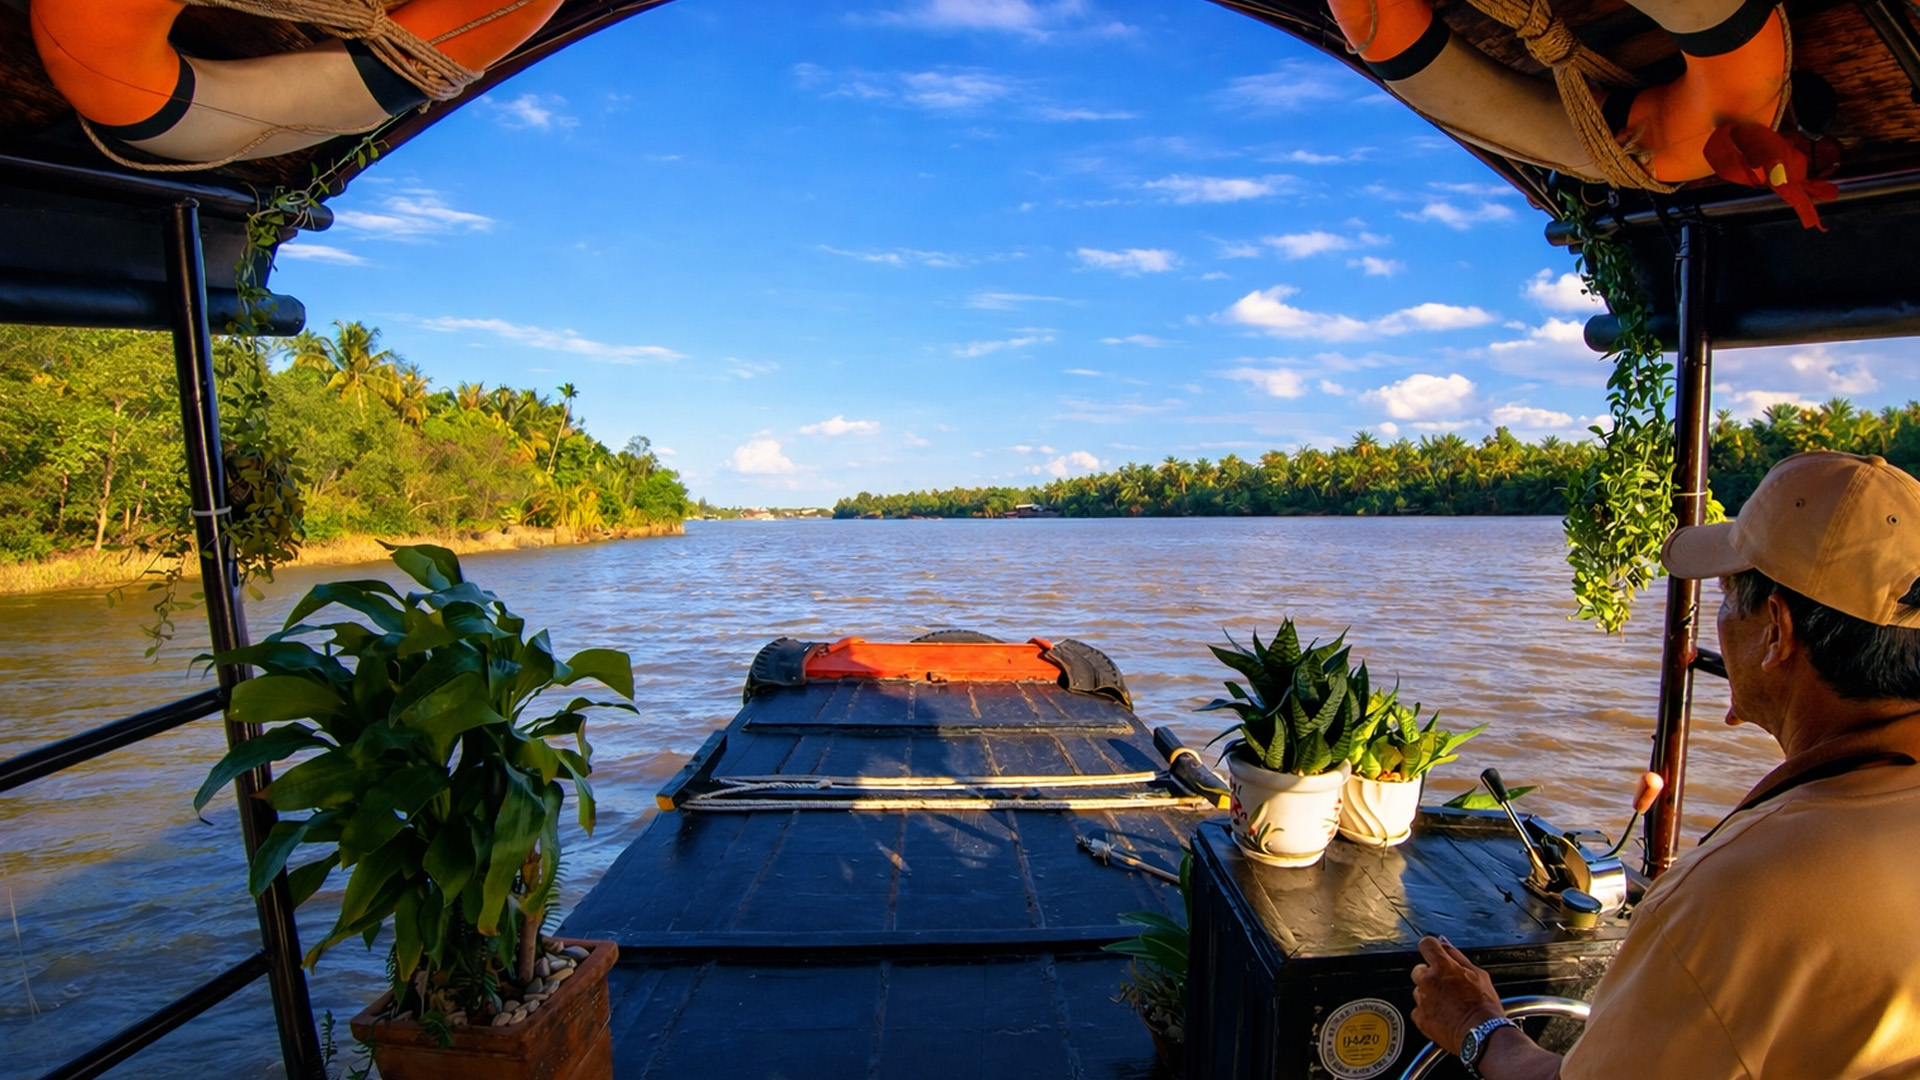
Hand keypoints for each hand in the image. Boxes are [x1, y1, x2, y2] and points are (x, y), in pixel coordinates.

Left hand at [1410, 935, 1504, 1056]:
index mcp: (1442, 966)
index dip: (1431, 948)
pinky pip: (1419, 1009)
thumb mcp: (1479, 974)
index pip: (1426, 944)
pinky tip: (1444, 1015)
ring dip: (1430, 994)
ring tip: (1449, 1004)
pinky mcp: (1419, 1017)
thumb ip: (1456, 955)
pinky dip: (1428, 1011)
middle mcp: (1428, 980)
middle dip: (1431, 975)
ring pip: (1419, 990)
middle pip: (1420, 969)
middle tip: (1448, 987)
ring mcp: (1422, 999)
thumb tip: (1444, 942)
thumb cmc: (1484, 1007)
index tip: (1434, 953)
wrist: (1482, 1035)